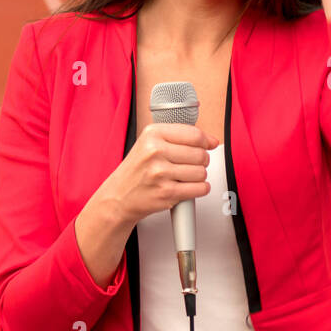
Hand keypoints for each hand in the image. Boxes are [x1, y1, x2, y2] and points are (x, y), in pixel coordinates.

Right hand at [100, 123, 219, 225]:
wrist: (119, 196)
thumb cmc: (137, 170)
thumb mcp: (150, 143)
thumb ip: (180, 137)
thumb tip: (211, 140)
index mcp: (153, 134)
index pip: (194, 134)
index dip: (206, 141)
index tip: (209, 144)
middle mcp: (155, 151)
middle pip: (200, 154)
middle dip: (201, 161)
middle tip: (191, 164)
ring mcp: (160, 173)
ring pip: (201, 172)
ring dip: (199, 176)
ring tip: (185, 176)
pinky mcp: (166, 192)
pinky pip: (199, 188)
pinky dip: (200, 189)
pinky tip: (189, 186)